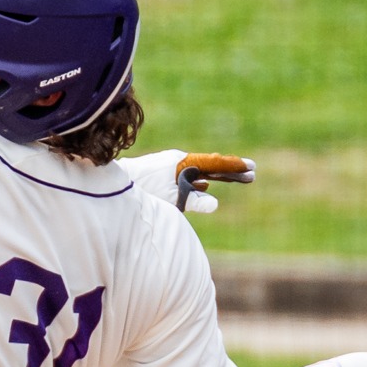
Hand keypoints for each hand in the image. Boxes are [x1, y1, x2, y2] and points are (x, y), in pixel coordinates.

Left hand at [116, 149, 254, 212]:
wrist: (113, 183)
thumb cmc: (141, 189)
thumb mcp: (170, 198)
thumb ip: (192, 201)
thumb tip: (214, 204)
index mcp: (182, 162)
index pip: (214, 163)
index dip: (234, 167)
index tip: (252, 168)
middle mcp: (178, 162)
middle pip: (211, 166)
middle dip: (231, 171)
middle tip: (252, 173)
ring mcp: (170, 167)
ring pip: (201, 172)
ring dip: (218, 176)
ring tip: (235, 178)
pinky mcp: (163, 175)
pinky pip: (188, 178)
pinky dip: (200, 181)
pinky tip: (204, 187)